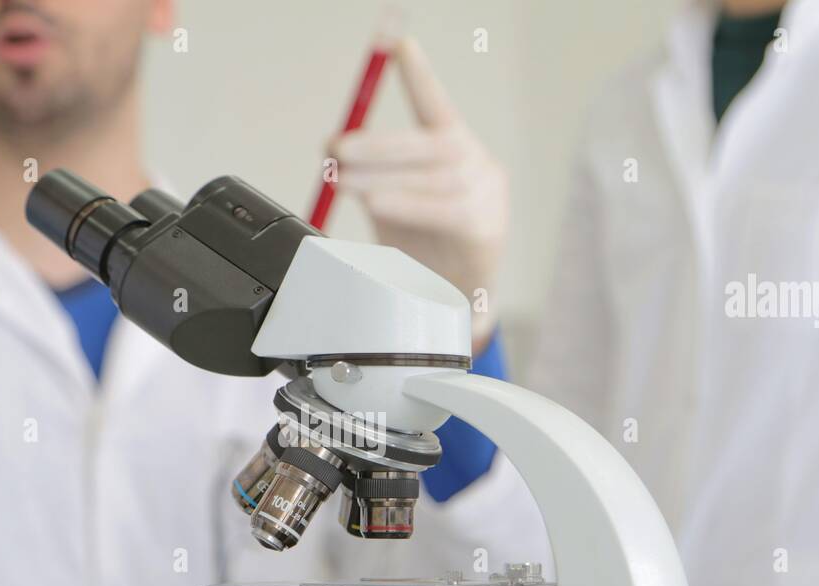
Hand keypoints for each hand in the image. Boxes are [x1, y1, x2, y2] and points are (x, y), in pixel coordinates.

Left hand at [328, 36, 508, 351]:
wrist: (452, 308)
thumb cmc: (424, 252)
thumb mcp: (392, 204)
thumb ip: (370, 175)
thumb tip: (331, 149)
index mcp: (453, 150)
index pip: (435, 105)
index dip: (418, 75)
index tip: (399, 44)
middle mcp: (475, 164)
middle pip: (428, 142)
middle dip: (376, 144)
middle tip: (334, 148)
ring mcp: (487, 195)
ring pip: (431, 176)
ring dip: (380, 177)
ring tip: (343, 181)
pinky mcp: (486, 229)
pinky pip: (443, 209)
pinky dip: (407, 204)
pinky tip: (379, 204)